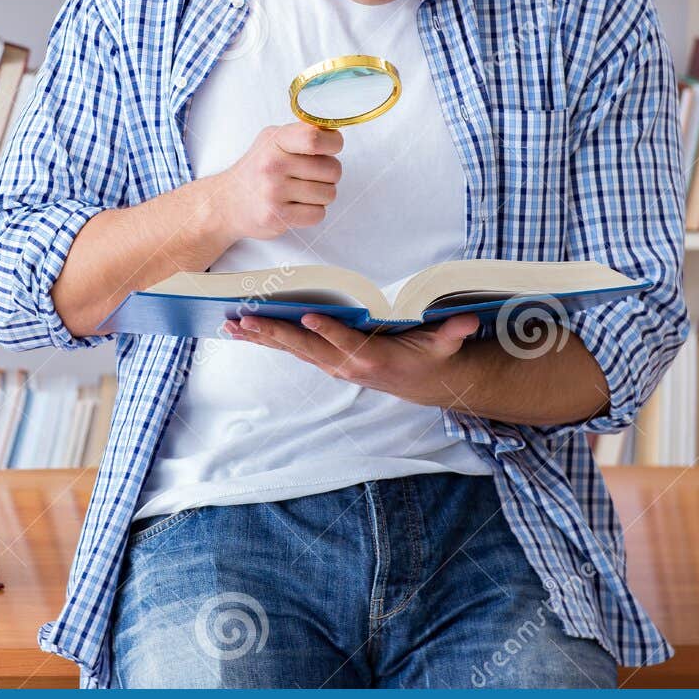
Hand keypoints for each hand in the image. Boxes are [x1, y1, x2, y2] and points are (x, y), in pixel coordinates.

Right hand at [203, 122, 343, 240]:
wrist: (226, 202)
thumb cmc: (257, 170)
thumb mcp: (273, 141)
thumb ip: (301, 134)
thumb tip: (333, 134)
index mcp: (275, 140)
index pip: (315, 138)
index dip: (333, 144)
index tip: (330, 149)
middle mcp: (272, 164)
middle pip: (331, 169)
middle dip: (329, 174)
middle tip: (310, 176)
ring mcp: (273, 192)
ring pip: (329, 194)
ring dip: (321, 195)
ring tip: (301, 192)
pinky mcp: (276, 216)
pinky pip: (318, 214)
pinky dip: (312, 213)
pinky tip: (296, 207)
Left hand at [222, 311, 479, 404]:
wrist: (422, 383)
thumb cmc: (430, 356)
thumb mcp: (445, 345)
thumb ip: (452, 332)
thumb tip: (467, 321)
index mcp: (372, 356)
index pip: (346, 340)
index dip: (328, 329)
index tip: (308, 315)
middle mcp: (345, 363)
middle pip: (306, 346)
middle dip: (274, 332)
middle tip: (246, 319)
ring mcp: (332, 364)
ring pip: (291, 348)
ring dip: (261, 337)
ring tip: (232, 325)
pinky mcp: (324, 361)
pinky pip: (291, 349)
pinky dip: (266, 340)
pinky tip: (242, 331)